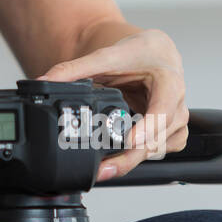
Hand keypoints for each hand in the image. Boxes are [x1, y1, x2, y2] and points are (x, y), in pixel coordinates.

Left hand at [36, 28, 188, 181]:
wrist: (155, 52)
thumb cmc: (139, 53)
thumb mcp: (107, 55)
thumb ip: (74, 69)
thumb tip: (43, 81)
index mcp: (168, 82)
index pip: (164, 110)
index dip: (149, 128)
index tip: (129, 141)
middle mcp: (177, 105)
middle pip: (159, 138)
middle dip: (131, 157)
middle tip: (103, 169)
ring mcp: (176, 121)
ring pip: (159, 149)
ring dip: (133, 160)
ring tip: (104, 168)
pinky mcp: (170, 132)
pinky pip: (159, 151)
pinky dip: (139, 157)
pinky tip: (119, 157)